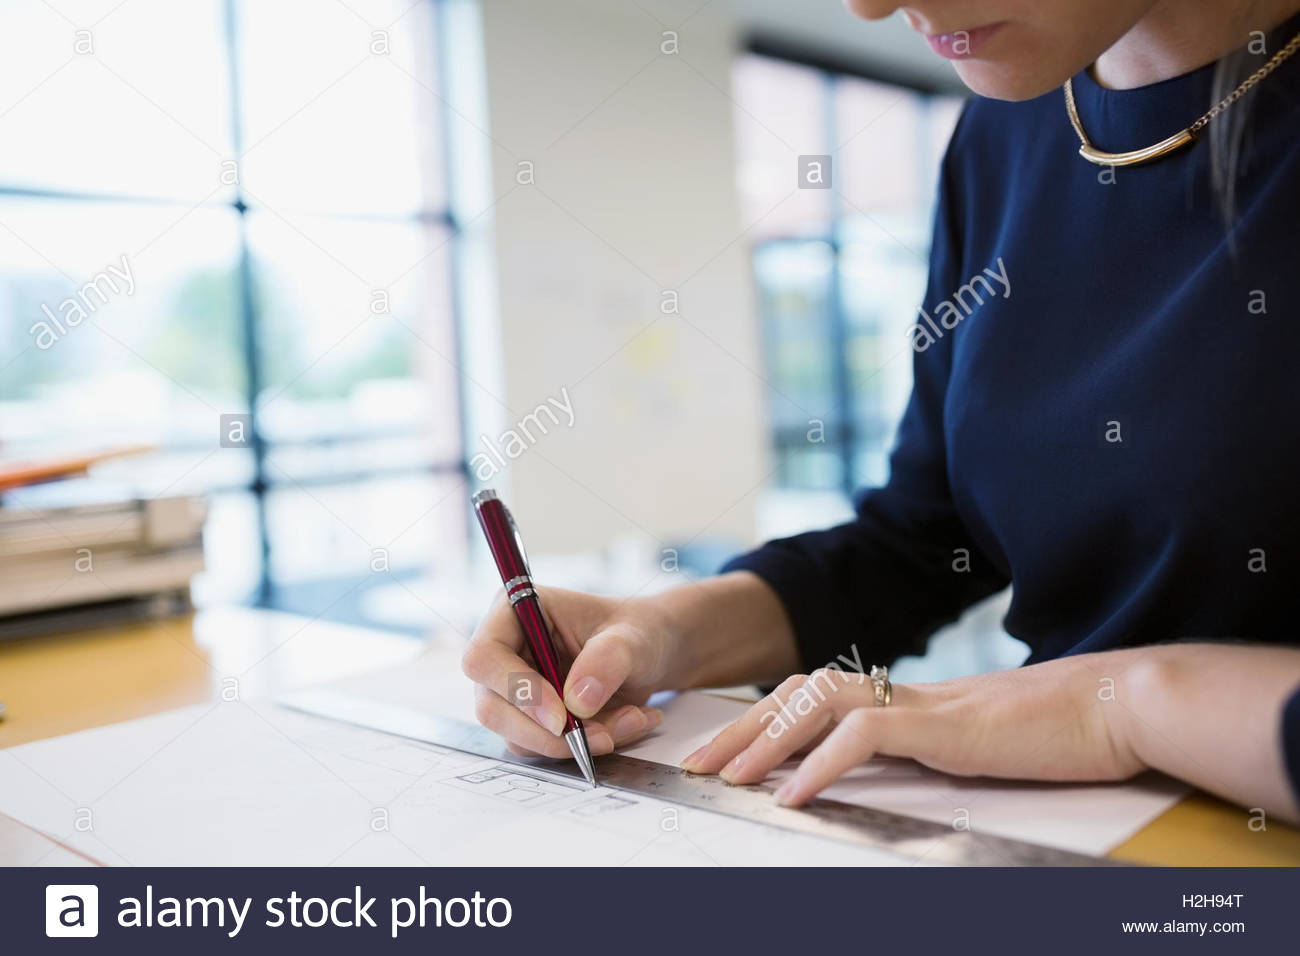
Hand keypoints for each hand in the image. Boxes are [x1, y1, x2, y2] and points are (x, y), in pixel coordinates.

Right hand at [462, 586, 682, 758]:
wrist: (650, 654)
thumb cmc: (636, 631)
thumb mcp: (632, 637)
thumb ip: (607, 660)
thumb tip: (576, 703)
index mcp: (514, 613)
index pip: (485, 656)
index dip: (517, 689)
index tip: (562, 717)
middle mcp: (504, 653)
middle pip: (492, 707)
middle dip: (547, 733)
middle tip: (602, 738)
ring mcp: (512, 690)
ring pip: (518, 737)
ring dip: (577, 741)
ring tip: (632, 719)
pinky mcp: (530, 720)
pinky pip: (544, 748)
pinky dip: (586, 746)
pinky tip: (626, 723)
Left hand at [681, 652, 1147, 805]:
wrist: (1113, 707)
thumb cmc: (1050, 735)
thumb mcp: (965, 749)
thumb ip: (918, 752)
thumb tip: (866, 773)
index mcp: (898, 698)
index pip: (809, 697)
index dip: (759, 721)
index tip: (721, 755)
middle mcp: (897, 692)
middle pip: (796, 696)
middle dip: (740, 730)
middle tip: (695, 766)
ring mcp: (917, 702)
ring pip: (817, 704)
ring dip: (766, 742)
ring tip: (728, 779)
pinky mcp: (942, 723)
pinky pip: (864, 733)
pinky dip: (821, 763)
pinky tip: (793, 796)